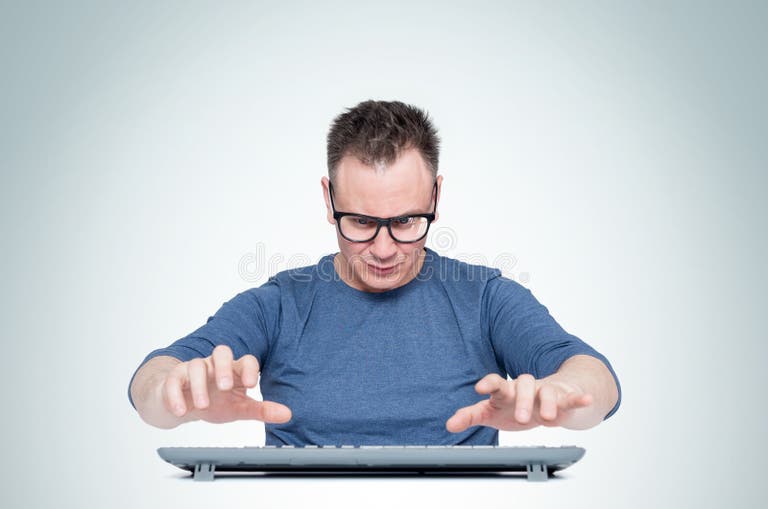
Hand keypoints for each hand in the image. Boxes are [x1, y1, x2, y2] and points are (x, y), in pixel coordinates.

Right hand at [161, 345, 291, 424]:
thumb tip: (287, 414)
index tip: (251, 383)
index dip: (249, 368)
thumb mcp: (240, 408)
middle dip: (224, 367)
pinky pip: (174, 380)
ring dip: (199, 385)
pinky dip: (176, 395)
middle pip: (221, 352)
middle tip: (225, 387)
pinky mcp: (174, 378)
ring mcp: (194, 369)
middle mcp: (215, 365)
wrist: (183, 406)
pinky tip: (181, 410)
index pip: (246, 360)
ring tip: (203, 405)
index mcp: (234, 370)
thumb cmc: (215, 402)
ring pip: (196, 365)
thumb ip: (262, 410)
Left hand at [445, 373, 592, 431]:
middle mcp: (526, 387)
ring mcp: (545, 390)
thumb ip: (471, 416)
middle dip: (522, 401)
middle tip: (520, 419)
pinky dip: (579, 398)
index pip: (496, 382)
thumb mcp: (492, 412)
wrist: (546, 399)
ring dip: (547, 402)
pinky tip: (585, 399)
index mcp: (507, 390)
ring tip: (547, 417)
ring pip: (547, 390)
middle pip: (523, 385)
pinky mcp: (564, 397)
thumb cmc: (515, 405)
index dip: (488, 384)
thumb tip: (449, 424)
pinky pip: (572, 396)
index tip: (479, 388)